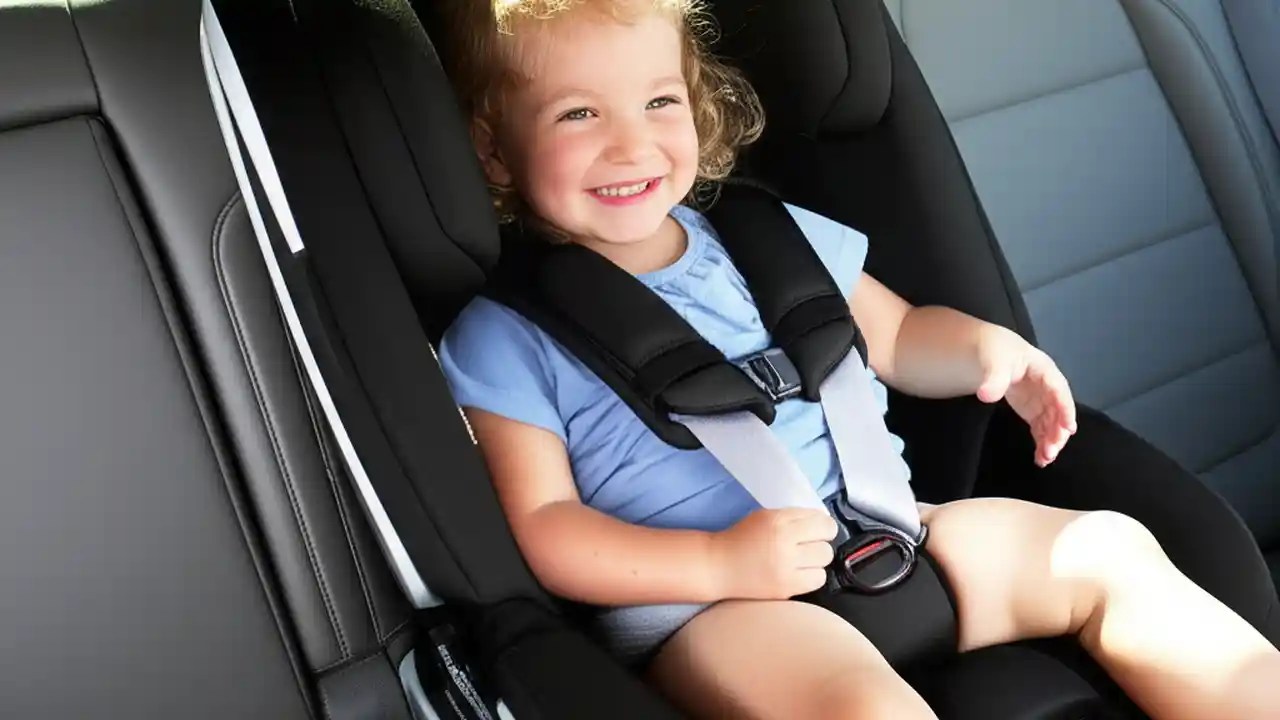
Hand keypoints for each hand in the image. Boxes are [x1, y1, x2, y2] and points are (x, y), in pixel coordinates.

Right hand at [710, 508, 836, 599]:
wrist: (719, 566)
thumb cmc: (742, 538)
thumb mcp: (766, 516)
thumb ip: (795, 517)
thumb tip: (823, 523)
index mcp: (779, 522)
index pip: (822, 522)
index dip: (824, 526)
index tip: (818, 530)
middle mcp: (784, 543)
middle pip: (826, 543)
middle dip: (820, 543)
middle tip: (807, 546)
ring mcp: (786, 569)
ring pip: (824, 562)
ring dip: (817, 560)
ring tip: (803, 560)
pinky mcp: (786, 588)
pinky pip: (817, 580)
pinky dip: (812, 575)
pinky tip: (800, 572)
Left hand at [976, 329, 1077, 466]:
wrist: (989, 352)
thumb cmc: (996, 352)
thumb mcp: (995, 361)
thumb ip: (993, 378)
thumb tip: (985, 396)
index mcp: (1044, 370)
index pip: (1059, 391)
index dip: (1065, 409)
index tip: (1068, 428)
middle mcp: (1048, 388)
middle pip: (1058, 411)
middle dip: (1057, 431)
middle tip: (1052, 450)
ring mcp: (1041, 400)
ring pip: (1051, 423)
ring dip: (1051, 441)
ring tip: (1045, 459)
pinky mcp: (1033, 411)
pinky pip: (1041, 428)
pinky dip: (1041, 442)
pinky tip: (1040, 458)